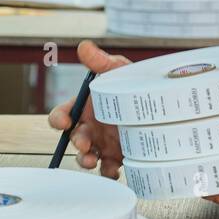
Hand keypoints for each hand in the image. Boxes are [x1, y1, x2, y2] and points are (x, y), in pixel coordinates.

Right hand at [47, 39, 130, 177]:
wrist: (159, 106)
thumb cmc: (132, 85)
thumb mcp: (118, 71)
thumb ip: (100, 62)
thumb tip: (84, 46)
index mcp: (85, 108)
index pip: (62, 115)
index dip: (58, 118)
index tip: (63, 122)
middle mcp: (91, 128)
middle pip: (74, 138)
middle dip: (76, 142)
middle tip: (84, 144)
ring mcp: (103, 144)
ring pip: (86, 157)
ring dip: (85, 161)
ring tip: (92, 161)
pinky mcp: (118, 157)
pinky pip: (107, 169)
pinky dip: (108, 172)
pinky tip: (114, 170)